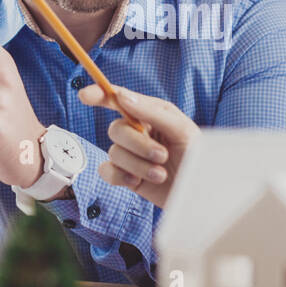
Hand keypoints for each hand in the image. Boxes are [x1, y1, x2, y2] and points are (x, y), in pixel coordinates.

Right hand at [76, 84, 197, 208]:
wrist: (200, 192)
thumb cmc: (197, 157)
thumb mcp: (182, 130)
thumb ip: (153, 112)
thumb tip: (122, 97)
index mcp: (150, 114)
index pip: (120, 99)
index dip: (100, 94)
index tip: (85, 95)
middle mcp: (137, 131)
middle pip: (116, 129)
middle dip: (138, 144)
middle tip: (163, 156)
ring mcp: (130, 154)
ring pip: (114, 152)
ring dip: (138, 164)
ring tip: (161, 174)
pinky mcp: (125, 176)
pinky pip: (107, 171)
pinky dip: (121, 176)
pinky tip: (137, 182)